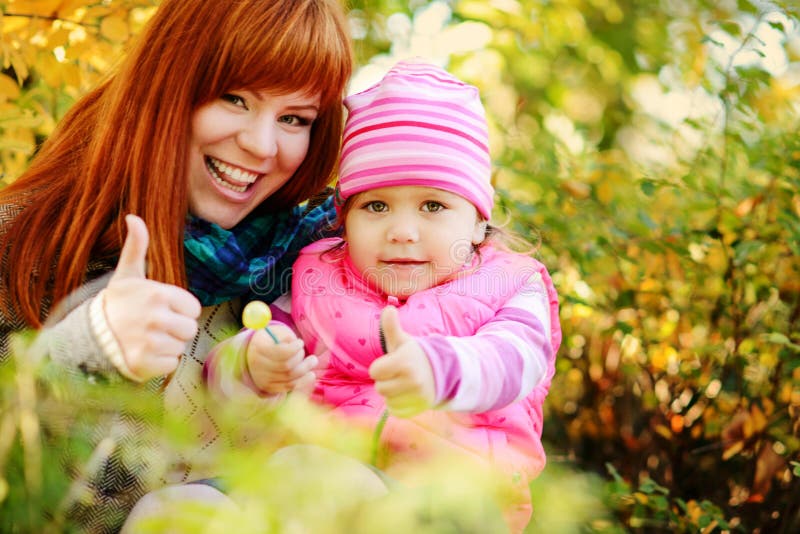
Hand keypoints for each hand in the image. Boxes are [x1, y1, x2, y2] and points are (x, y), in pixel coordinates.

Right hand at [104, 215, 200, 379]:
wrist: (89, 337)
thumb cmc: (116, 304)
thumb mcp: (128, 275)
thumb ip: (137, 247)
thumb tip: (133, 216)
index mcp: (158, 294)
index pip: (193, 309)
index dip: (180, 311)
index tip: (160, 310)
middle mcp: (156, 317)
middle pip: (190, 329)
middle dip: (176, 330)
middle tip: (152, 326)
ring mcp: (151, 342)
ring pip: (181, 347)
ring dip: (167, 346)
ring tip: (145, 339)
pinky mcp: (146, 364)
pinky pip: (171, 365)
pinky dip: (159, 363)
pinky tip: (142, 353)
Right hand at [246, 325, 316, 394]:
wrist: (256, 356)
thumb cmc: (270, 341)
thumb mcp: (274, 334)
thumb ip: (283, 337)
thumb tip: (291, 341)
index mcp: (259, 349)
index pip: (281, 352)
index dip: (294, 348)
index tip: (300, 342)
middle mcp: (258, 366)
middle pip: (286, 366)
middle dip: (301, 359)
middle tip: (312, 356)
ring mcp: (263, 379)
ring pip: (289, 377)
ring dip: (305, 369)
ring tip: (313, 361)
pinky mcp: (269, 388)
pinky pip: (289, 386)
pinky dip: (303, 381)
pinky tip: (311, 374)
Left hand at [369, 306, 433, 416]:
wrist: (441, 372)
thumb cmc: (414, 356)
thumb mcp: (403, 342)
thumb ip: (392, 327)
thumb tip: (388, 308)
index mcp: (405, 362)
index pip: (374, 371)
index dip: (380, 368)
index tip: (392, 364)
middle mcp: (412, 380)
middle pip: (380, 388)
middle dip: (386, 381)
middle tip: (399, 374)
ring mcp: (417, 397)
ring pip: (387, 400)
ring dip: (392, 393)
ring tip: (405, 384)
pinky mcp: (418, 409)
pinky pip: (395, 411)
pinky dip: (399, 404)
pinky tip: (408, 395)